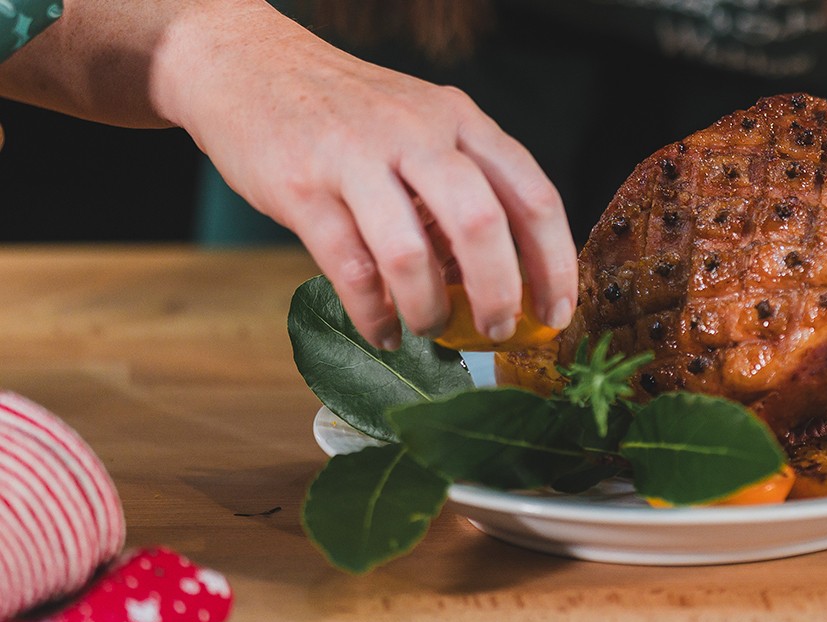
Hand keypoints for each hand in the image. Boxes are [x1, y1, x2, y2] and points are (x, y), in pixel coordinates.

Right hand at [156, 3, 576, 349]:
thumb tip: (498, 278)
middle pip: (482, 223)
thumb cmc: (347, 112)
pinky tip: (382, 330)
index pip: (533, 195)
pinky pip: (350, 268)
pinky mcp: (301, 187)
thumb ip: (462, 186)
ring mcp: (356, 158)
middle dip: (499, 292)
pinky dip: (373, 313)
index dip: (555, 262)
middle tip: (497, 330)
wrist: (246, 64)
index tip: (557, 311)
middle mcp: (416, 133)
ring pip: (412, 253)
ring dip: (429, 308)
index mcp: (460, 120)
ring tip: (429, 329)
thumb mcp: (422, 125)